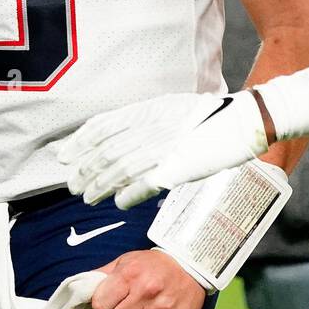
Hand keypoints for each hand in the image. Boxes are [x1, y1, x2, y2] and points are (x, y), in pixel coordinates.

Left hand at [60, 91, 268, 208]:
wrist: (244, 119)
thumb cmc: (208, 114)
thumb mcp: (169, 107)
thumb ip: (143, 119)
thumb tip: (115, 133)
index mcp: (148, 109)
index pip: (102, 125)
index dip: (79, 142)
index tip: (64, 155)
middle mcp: (152, 126)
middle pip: (107, 150)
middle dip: (85, 168)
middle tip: (72, 184)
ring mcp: (164, 146)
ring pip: (121, 168)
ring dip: (101, 185)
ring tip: (88, 196)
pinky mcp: (179, 166)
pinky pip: (146, 183)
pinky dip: (129, 194)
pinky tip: (119, 202)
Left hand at [91, 250, 205, 308]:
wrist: (191, 266)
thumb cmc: (153, 264)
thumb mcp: (127, 260)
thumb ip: (104, 274)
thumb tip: (82, 286)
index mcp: (130, 274)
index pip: (100, 304)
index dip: (103, 304)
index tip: (110, 301)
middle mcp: (146, 292)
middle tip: (125, 308)